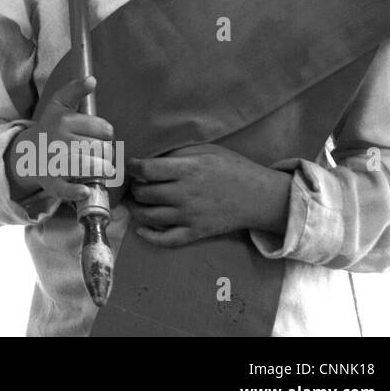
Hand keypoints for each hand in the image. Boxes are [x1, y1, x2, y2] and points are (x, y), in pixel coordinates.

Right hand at [6, 76, 112, 203]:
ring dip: (102, 170)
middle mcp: (59, 140)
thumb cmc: (49, 128)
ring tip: (104, 170)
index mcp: (65, 121)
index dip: (107, 134)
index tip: (101, 137)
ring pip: (88, 166)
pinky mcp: (50, 181)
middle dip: (107, 154)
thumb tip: (92, 79)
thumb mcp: (58, 106)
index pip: (102, 128)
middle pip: (99, 148)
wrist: (25, 153)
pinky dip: (76, 191)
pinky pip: (65, 188)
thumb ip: (75, 90)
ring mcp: (54, 162)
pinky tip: (85, 190)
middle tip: (103, 156)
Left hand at [126, 144, 291, 246]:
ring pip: (148, 217)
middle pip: (143, 194)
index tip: (130, 165)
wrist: (259, 196)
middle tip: (134, 184)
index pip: (146, 170)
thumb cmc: (231, 168)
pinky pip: (166, 240)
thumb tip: (147, 158)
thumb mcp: (205, 150)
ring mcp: (190, 216)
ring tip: (134, 202)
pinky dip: (149, 236)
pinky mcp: (196, 232)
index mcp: (187, 170)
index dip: (131, 167)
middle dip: (134, 188)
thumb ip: (176, 155)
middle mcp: (185, 194)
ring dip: (135, 209)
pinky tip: (141, 228)